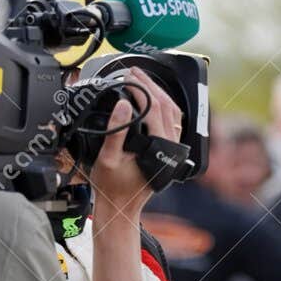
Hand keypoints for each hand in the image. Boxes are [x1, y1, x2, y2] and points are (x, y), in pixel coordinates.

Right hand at [89, 69, 181, 222]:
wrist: (120, 207)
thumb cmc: (112, 187)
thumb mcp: (107, 158)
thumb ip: (116, 130)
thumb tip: (123, 104)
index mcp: (160, 149)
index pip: (155, 108)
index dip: (141, 89)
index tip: (127, 77)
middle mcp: (172, 148)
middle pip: (167, 106)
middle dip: (150, 86)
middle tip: (134, 72)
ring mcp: (172, 150)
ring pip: (173, 113)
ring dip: (158, 94)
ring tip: (141, 80)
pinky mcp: (169, 151)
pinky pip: (171, 122)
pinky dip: (162, 107)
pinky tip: (150, 99)